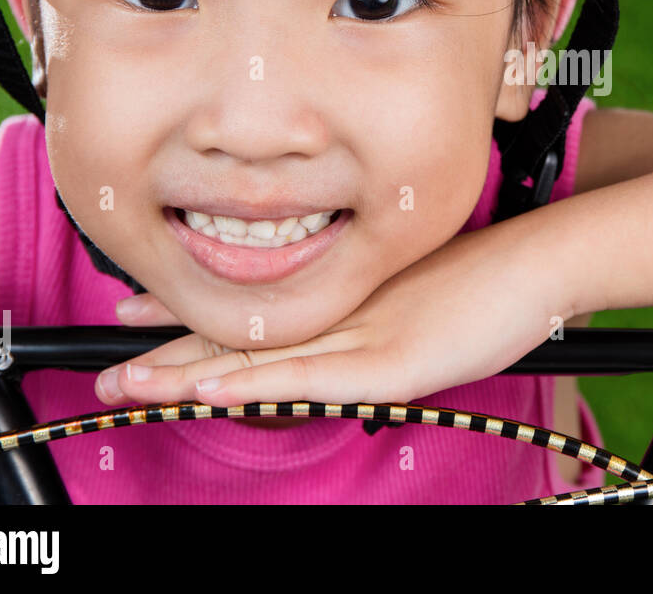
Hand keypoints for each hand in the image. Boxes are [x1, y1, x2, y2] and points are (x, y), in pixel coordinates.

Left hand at [94, 224, 569, 408]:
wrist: (542, 262)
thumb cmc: (492, 280)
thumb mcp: (423, 298)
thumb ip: (381, 317)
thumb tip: (350, 334)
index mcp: (347, 294)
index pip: (259, 311)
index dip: (196, 317)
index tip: (140, 314)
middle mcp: (343, 309)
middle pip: (247, 335)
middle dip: (172, 355)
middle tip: (110, 366)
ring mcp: (364, 333)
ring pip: (264, 357)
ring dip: (191, 373)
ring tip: (130, 384)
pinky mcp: (391, 361)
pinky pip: (311, 377)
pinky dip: (256, 382)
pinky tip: (210, 388)